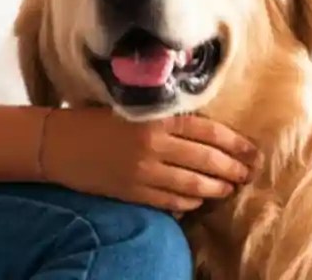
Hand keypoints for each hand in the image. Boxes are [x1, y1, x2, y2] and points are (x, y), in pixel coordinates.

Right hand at [39, 107, 259, 213]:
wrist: (59, 142)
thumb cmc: (100, 119)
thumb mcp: (138, 108)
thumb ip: (170, 117)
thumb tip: (209, 130)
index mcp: (158, 118)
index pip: (210, 132)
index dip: (235, 144)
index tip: (252, 152)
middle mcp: (154, 145)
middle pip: (207, 160)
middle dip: (232, 169)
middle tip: (247, 174)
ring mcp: (144, 171)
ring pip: (193, 185)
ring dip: (216, 189)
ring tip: (228, 189)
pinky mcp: (132, 192)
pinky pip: (170, 202)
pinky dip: (189, 203)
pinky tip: (198, 200)